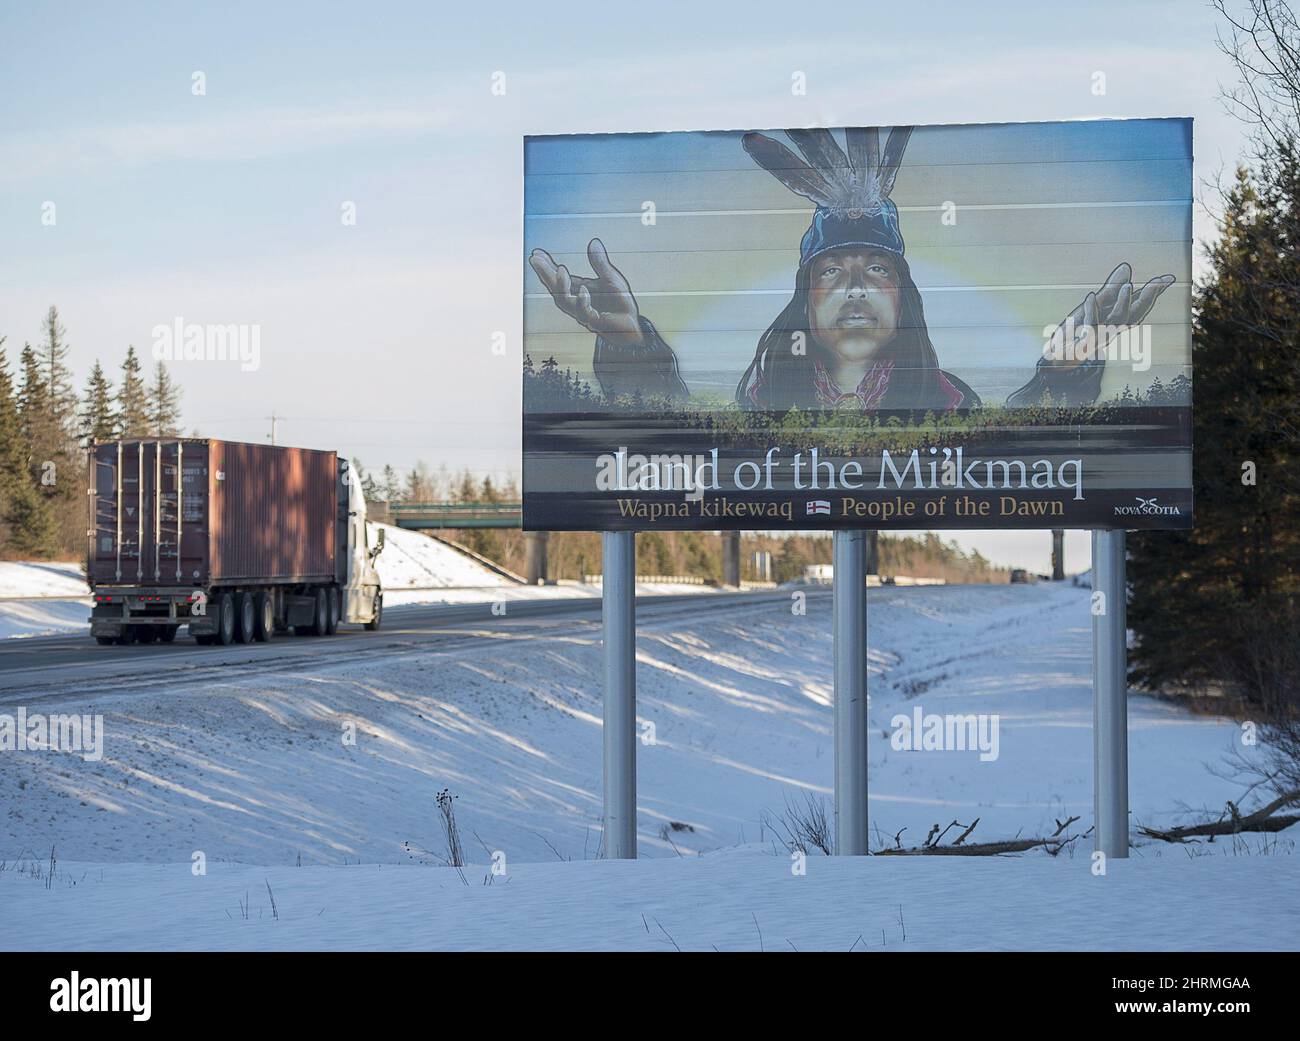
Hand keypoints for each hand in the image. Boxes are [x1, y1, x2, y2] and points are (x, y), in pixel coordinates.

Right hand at [528, 238, 644, 347]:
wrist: (632, 324)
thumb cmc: (619, 302)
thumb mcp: (611, 277)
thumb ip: (600, 262)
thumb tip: (594, 242)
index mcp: (578, 289)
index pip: (557, 277)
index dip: (546, 265)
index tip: (536, 253)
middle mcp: (576, 301)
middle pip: (555, 288)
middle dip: (545, 274)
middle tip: (536, 259)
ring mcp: (583, 313)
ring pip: (565, 302)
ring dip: (561, 286)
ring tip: (560, 269)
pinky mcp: (595, 322)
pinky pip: (584, 313)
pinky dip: (582, 301)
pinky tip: (583, 290)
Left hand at [1044, 263, 1175, 366]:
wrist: (1059, 358)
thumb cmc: (1078, 330)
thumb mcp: (1094, 305)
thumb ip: (1111, 287)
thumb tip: (1127, 267)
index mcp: (1118, 321)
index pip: (1140, 304)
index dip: (1155, 292)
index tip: (1170, 277)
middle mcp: (1113, 330)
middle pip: (1135, 313)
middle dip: (1147, 297)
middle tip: (1158, 281)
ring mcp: (1099, 339)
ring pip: (1116, 321)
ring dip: (1122, 304)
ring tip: (1127, 287)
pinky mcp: (1083, 345)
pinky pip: (1089, 328)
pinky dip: (1090, 310)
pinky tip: (1090, 296)